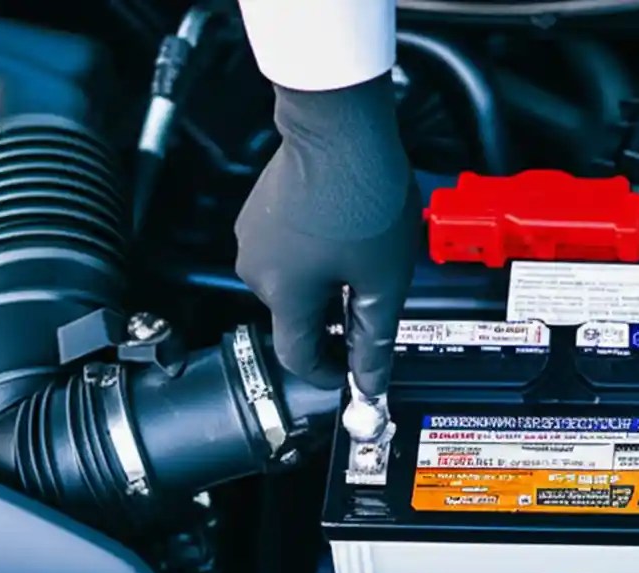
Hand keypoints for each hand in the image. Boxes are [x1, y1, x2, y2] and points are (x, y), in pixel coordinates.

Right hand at [236, 72, 419, 395]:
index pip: (297, 358)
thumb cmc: (361, 196)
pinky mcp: (261, 211)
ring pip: (294, 282)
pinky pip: (289, 250)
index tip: (351, 371)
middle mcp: (256, 269)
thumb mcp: (383, 279)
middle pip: (297, 317)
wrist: (341, 127)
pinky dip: (317, 255)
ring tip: (365, 262)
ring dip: (327, 284)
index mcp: (283, 295)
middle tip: (373, 308)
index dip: (328, 373)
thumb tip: (372, 378)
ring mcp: (254, 236)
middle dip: (334, 321)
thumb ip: (376, 336)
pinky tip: (347, 236)